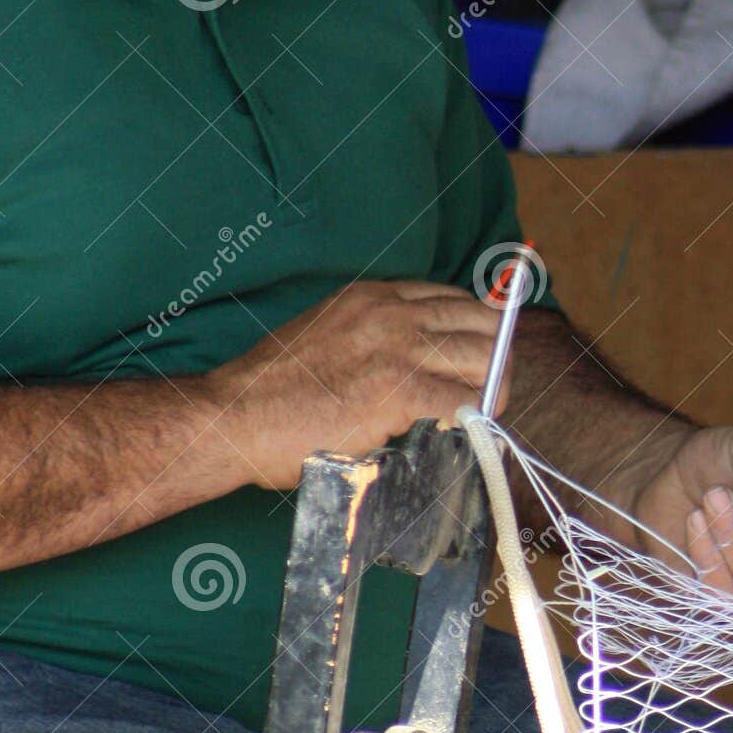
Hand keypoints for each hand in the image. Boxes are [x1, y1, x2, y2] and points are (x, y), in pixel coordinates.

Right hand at [203, 281, 506, 489]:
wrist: (236, 415)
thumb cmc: (276, 390)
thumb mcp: (329, 336)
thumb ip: (374, 340)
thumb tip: (415, 364)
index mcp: (376, 296)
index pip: (456, 299)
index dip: (479, 333)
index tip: (481, 361)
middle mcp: (393, 312)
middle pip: (484, 324)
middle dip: (496, 361)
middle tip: (490, 397)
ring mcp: (398, 348)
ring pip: (486, 360)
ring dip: (493, 393)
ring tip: (481, 420)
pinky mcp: (398, 390)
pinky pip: (465, 402)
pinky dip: (475, 422)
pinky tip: (464, 436)